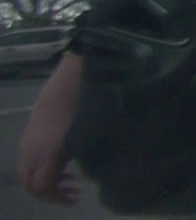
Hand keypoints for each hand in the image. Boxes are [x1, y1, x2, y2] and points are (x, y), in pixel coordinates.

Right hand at [18, 55, 83, 205]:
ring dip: (46, 180)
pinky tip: (64, 161)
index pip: (41, 187)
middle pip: (30, 183)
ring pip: (28, 171)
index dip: (56, 198)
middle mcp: (31, 147)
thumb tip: (81, 177)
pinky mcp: (31, 129)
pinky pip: (29, 158)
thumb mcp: (90, 135)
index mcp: (47, 151)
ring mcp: (29, 138)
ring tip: (71, 178)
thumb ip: (80, 159)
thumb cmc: (90, 104)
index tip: (76, 198)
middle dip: (49, 192)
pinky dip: (43, 167)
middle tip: (73, 191)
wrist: (77, 74)